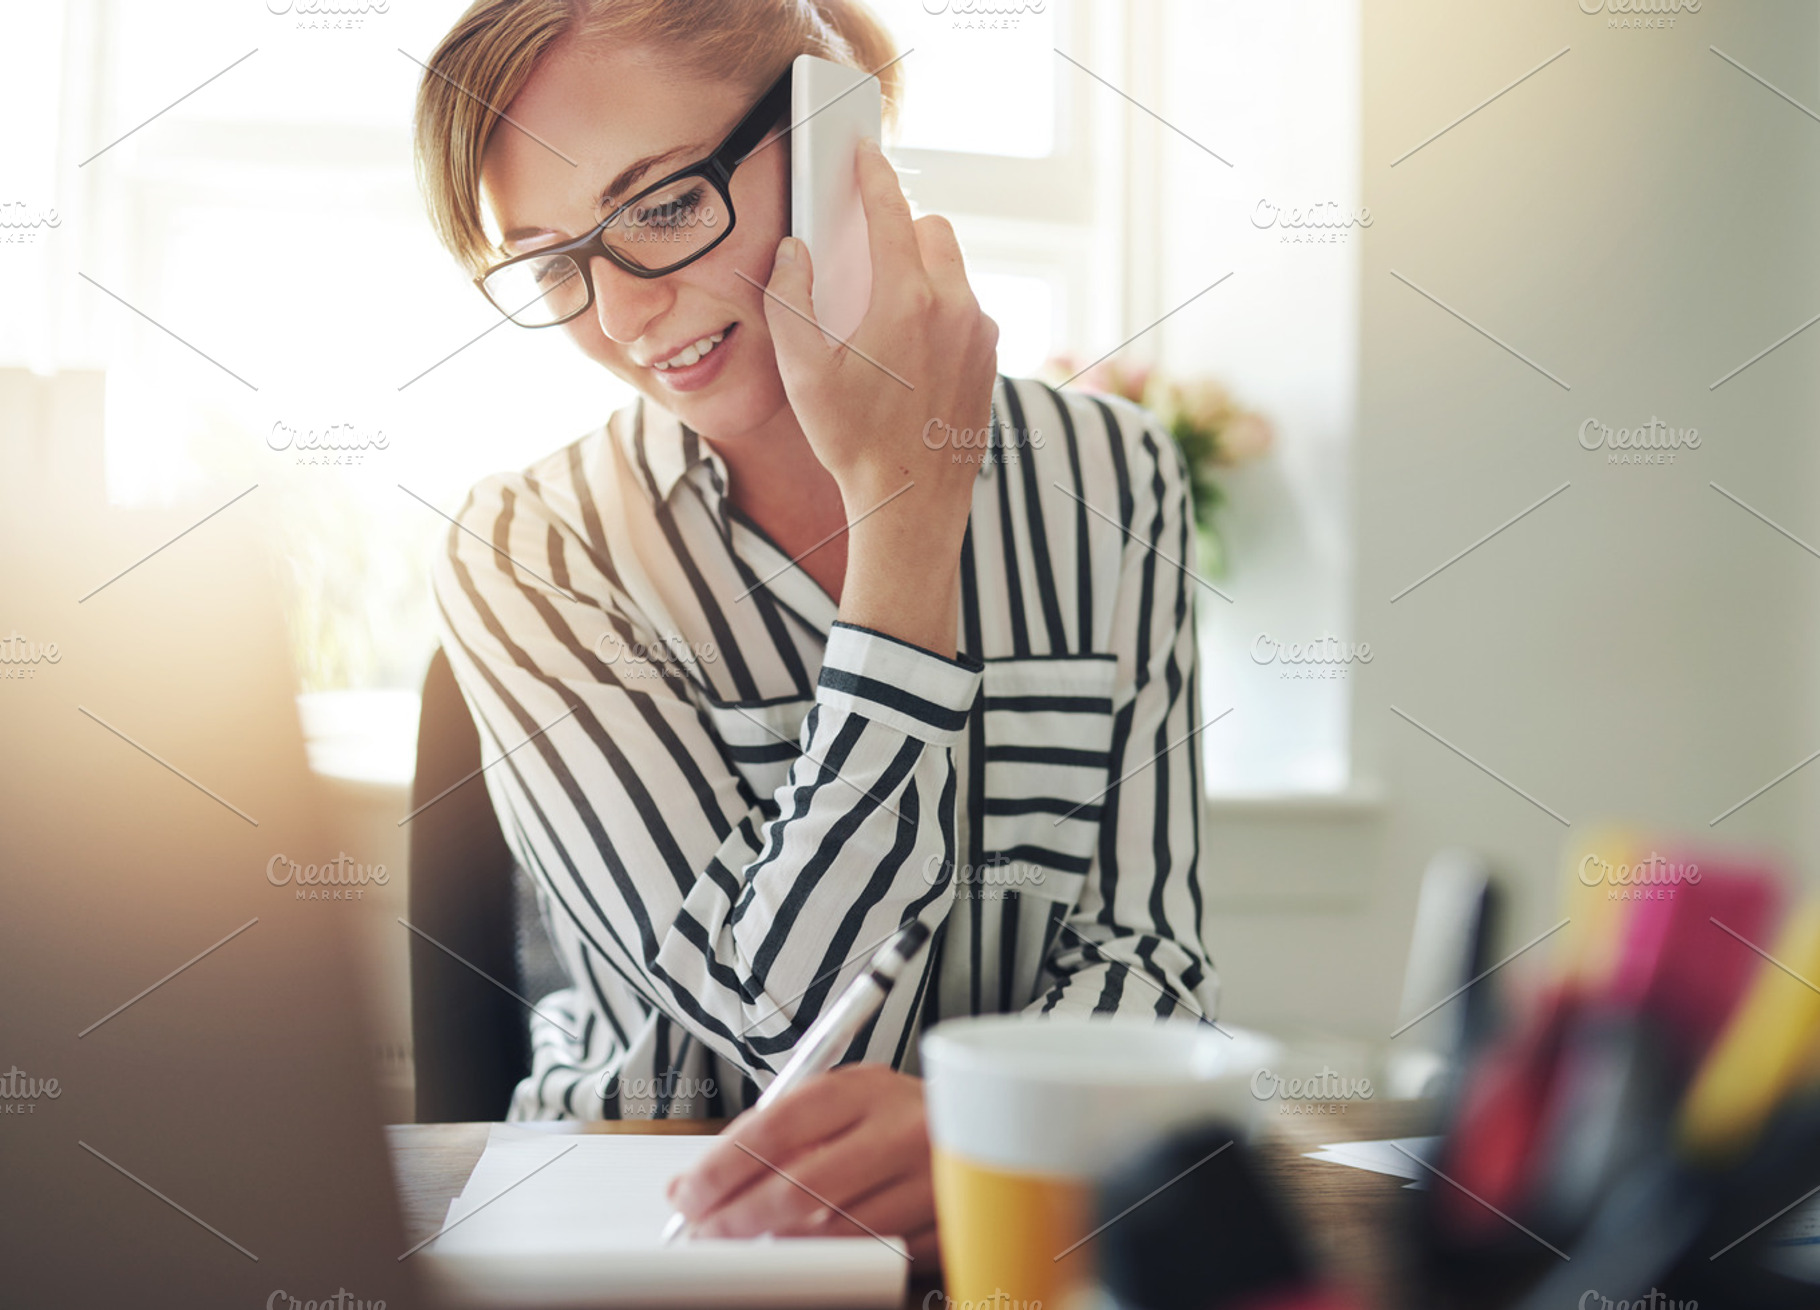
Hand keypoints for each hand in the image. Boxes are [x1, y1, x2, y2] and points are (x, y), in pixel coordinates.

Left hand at [664, 1065, 939, 1262]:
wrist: (987, 1127)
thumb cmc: (895, 1118)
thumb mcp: (844, 1103)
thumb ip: (775, 1132)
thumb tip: (697, 1180)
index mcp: (865, 1088)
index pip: (777, 1126)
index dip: (723, 1168)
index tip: (688, 1195)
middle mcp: (900, 1129)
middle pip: (800, 1187)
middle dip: (739, 1217)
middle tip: (706, 1232)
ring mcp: (930, 1180)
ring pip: (835, 1232)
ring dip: (784, 1245)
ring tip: (755, 1242)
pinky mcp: (948, 1225)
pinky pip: (878, 1258)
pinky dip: (839, 1260)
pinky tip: (817, 1253)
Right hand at [763, 140, 997, 656]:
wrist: (913, 505)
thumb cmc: (854, 442)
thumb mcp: (803, 373)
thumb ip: (790, 300)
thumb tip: (792, 252)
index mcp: (906, 300)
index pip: (891, 211)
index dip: (871, 174)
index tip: (861, 152)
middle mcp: (954, 308)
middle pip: (933, 231)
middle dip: (900, 228)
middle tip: (864, 248)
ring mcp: (981, 334)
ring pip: (954, 272)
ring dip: (921, 272)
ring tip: (882, 308)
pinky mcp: (991, 360)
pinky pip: (966, 311)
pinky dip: (940, 310)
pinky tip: (908, 348)